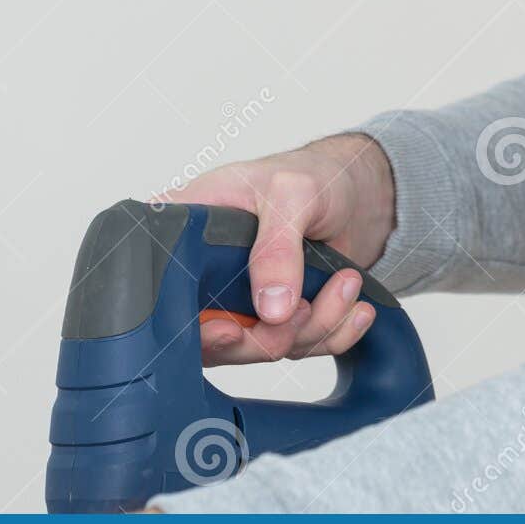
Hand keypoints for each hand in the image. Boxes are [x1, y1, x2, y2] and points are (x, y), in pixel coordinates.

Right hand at [152, 132, 395, 366]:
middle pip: (215, 340)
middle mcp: (205, 276)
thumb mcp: (291, 193)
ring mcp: (241, 302)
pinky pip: (302, 346)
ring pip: (265, 347)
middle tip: (304, 309)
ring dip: (313, 326)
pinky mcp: (278, 318)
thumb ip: (277, 247)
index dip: (194, 327)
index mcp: (185, 235)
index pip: (168, 296)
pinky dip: (334, 333)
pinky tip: (356, 309)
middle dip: (265, 337)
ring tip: (346, 283)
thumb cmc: (313, 176)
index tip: (230, 330)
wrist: (355, 192)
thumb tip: (270, 307)